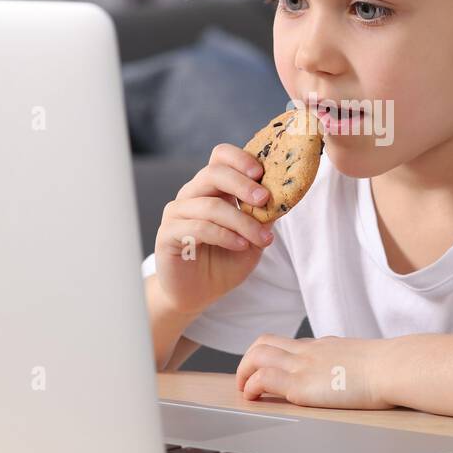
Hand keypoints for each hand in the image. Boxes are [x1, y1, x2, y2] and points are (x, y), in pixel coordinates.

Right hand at [153, 143, 278, 316]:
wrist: (198, 295)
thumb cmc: (225, 262)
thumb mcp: (253, 239)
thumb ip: (263, 217)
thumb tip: (284, 197)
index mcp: (212, 187)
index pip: (221, 157)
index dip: (240, 158)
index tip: (262, 172)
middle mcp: (192, 194)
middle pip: (213, 173)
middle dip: (242, 184)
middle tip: (264, 199)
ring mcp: (177, 212)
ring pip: (211, 205)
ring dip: (241, 221)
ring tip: (262, 239)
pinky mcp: (168, 234)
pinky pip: (198, 228)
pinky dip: (224, 235)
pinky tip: (241, 245)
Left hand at [235, 334, 394, 409]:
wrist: (393, 367)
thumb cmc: (390, 368)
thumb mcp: (366, 360)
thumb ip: (354, 365)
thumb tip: (361, 376)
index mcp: (324, 347)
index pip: (288, 344)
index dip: (272, 357)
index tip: (268, 370)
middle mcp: (309, 351)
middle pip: (264, 343)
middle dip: (248, 360)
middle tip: (247, 380)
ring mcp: (303, 366)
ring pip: (257, 355)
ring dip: (243, 372)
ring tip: (245, 390)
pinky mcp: (301, 385)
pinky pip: (263, 378)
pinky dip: (251, 386)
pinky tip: (254, 398)